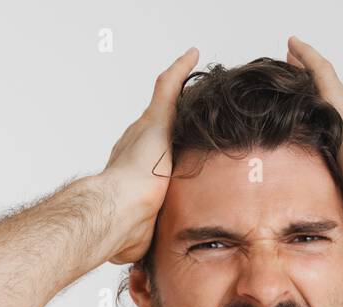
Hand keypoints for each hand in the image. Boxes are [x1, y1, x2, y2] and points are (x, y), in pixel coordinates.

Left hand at [100, 46, 199, 264]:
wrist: (124, 216)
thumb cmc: (138, 169)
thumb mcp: (159, 118)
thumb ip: (170, 89)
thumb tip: (188, 55)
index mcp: (144, 138)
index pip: (167, 118)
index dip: (187, 111)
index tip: (208, 107)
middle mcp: (145, 163)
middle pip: (173, 149)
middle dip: (193, 146)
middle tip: (218, 144)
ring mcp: (150, 190)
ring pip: (176, 179)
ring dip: (192, 178)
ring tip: (217, 178)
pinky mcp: (156, 215)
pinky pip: (177, 206)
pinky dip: (190, 203)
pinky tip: (203, 205)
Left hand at [286, 36, 342, 244]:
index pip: (327, 127)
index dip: (313, 116)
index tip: (301, 110)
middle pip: (323, 98)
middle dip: (307, 83)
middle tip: (291, 67)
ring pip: (320, 82)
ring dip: (305, 66)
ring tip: (289, 50)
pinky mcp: (341, 107)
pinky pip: (320, 73)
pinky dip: (307, 57)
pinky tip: (293, 43)